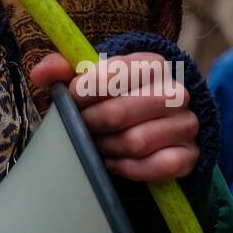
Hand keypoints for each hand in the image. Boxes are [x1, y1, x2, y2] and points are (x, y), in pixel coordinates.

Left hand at [29, 50, 199, 182]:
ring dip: (106, 147)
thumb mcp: (88, 79)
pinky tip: (113, 162)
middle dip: (90, 123)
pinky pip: (156, 167)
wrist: (150, 125)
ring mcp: (186, 124)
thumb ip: (62, 69)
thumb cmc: (112, 97)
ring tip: (94, 144)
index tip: (70, 99)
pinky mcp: (190, 155)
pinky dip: (128, 168)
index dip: (84, 90)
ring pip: (136, 142)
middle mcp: (176, 91)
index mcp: (151, 63)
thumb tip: (42, 73)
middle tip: (78, 127)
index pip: (114, 74)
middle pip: (120, 112)